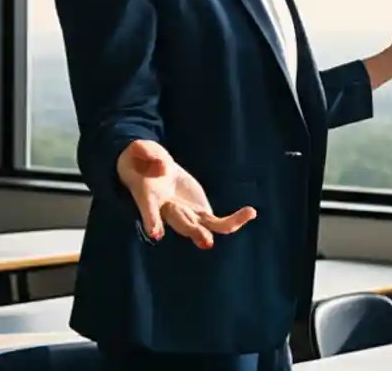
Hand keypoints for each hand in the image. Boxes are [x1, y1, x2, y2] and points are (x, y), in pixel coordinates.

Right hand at [116, 140, 255, 248]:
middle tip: (206, 242)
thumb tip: (163, 166)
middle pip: (181, 223)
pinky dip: (234, 220)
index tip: (155, 235)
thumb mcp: (140, 149)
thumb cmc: (141, 160)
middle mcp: (168, 210)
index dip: (152, 221)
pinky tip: (251, 213)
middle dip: (194, 232)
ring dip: (223, 226)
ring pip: (204, 227)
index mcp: (149, 196)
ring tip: (242, 220)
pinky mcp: (200, 212)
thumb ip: (147, 153)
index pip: (149, 209)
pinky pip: (217, 222)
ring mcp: (186, 214)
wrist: (149, 170)